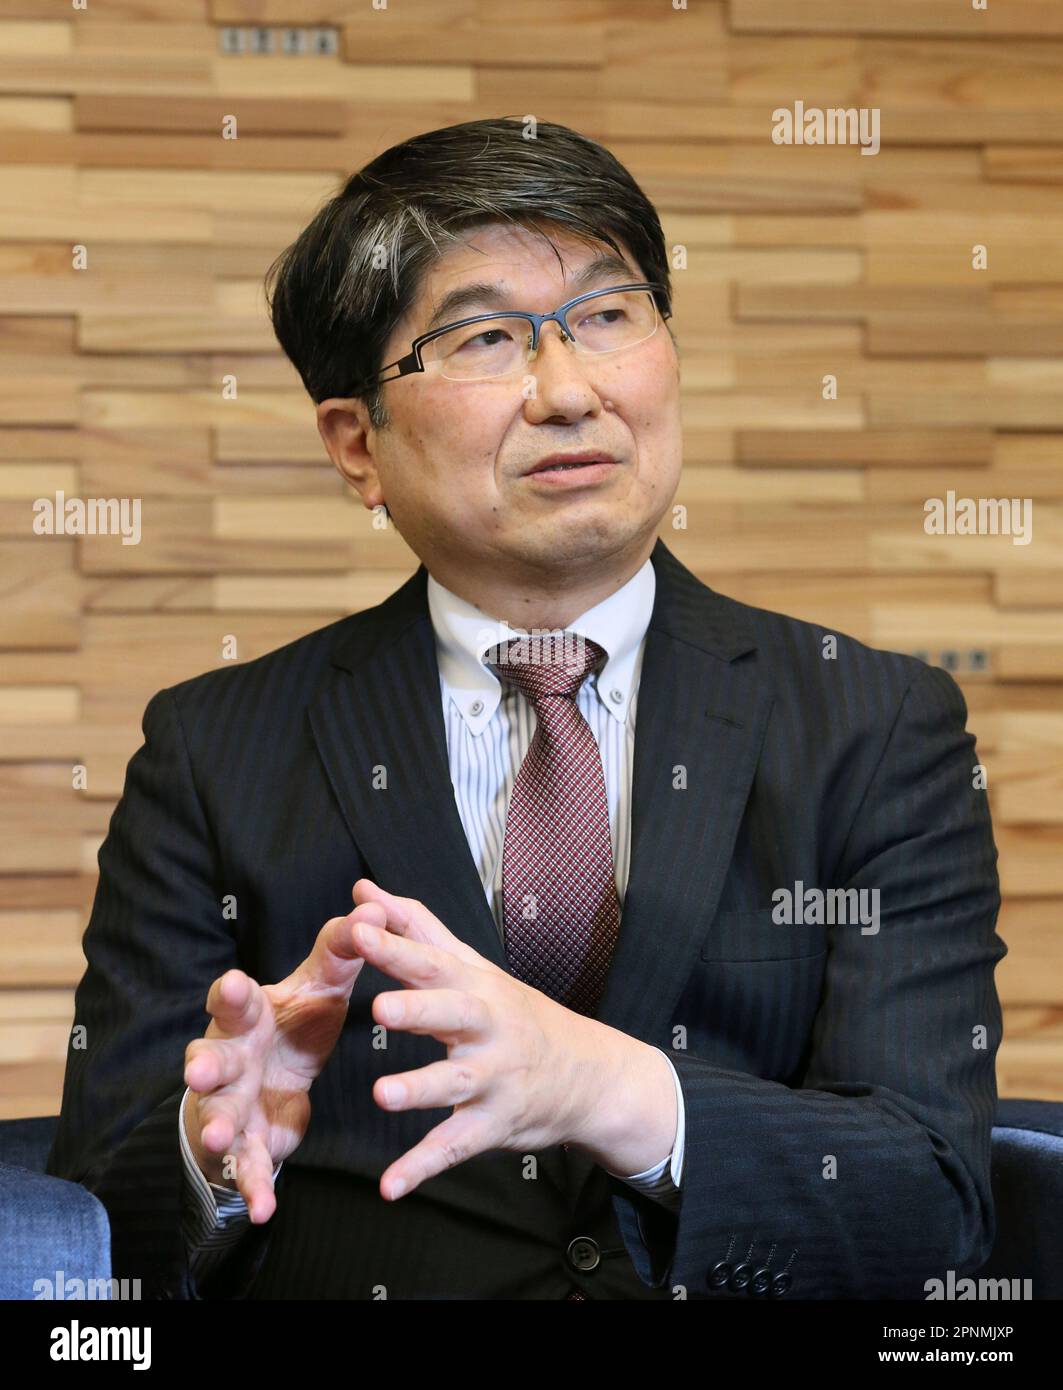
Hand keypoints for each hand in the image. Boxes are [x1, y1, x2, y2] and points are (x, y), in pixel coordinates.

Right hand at [182, 901, 387, 1222]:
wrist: (275, 1079)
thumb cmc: (292, 1023)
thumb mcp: (320, 985)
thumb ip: (343, 949)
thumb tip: (374, 906)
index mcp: (249, 1015)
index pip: (234, 998)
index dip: (233, 992)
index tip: (236, 985)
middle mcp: (231, 1057)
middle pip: (210, 1057)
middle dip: (204, 1064)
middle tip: (198, 1070)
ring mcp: (232, 1103)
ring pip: (216, 1113)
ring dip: (215, 1125)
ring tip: (220, 1137)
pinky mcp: (246, 1143)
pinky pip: (244, 1166)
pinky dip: (251, 1185)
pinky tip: (263, 1206)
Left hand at [348, 879, 674, 1200]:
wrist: (588, 1073)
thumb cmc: (515, 1013)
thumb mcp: (472, 964)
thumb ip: (414, 927)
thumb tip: (365, 890)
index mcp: (474, 985)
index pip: (431, 960)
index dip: (394, 946)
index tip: (359, 928)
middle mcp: (486, 1028)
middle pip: (451, 1014)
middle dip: (417, 1010)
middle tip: (381, 1008)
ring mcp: (492, 1078)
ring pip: (454, 1083)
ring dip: (419, 1089)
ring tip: (382, 1095)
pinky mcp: (493, 1124)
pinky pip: (455, 1147)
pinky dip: (423, 1167)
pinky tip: (390, 1186)